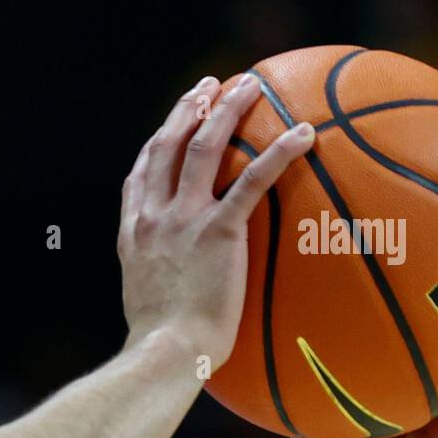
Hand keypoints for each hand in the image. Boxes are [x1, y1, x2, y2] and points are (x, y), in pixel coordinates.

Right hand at [118, 74, 315, 367]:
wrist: (165, 351)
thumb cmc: (161, 346)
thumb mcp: (146, 305)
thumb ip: (160, 282)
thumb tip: (179, 290)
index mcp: (133, 233)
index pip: (140, 176)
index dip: (157, 143)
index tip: (172, 123)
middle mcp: (153, 217)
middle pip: (169, 147)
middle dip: (187, 110)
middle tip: (208, 87)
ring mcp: (183, 220)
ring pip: (204, 147)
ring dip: (227, 110)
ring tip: (249, 86)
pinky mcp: (218, 231)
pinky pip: (252, 181)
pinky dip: (278, 152)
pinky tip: (304, 133)